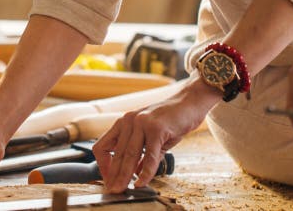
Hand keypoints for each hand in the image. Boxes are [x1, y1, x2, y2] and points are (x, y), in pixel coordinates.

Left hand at [93, 80, 219, 192]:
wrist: (189, 102)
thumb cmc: (170, 119)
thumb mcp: (150, 135)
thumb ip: (142, 154)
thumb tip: (136, 172)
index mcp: (124, 122)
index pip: (103, 145)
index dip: (103, 164)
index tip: (108, 178)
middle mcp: (129, 121)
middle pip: (116, 153)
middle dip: (113, 175)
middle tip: (112, 190)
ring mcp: (142, 123)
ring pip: (130, 155)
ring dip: (124, 175)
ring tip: (122, 189)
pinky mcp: (156, 129)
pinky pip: (149, 156)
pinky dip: (145, 172)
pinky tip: (141, 182)